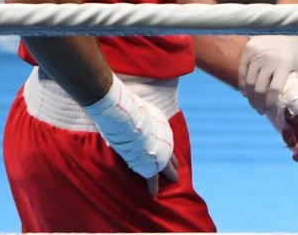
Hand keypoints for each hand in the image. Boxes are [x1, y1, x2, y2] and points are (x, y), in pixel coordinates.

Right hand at [83, 76, 178, 194]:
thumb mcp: (135, 109)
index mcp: (158, 129)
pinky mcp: (148, 164)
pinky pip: (151, 178)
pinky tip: (154, 194)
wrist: (126, 120)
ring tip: (174, 181)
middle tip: (177, 173)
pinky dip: (153, 186)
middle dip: (173, 164)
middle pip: (169, 154)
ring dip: (169, 174)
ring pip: (165, 167)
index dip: (167, 149)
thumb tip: (120, 103)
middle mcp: (160, 140)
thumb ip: (132, 112)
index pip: (165, 141)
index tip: (171, 154)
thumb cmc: (128, 111)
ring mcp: (155, 152)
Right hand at [239, 35, 297, 114]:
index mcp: (285, 63)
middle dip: (259, 104)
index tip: (271, 112)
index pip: (275, 90)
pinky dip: (243, 85)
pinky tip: (247, 93)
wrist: (286, 28)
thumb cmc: (296, 52)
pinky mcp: (248, 50)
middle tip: (261, 111)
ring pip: (249, 83)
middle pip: (260, 89)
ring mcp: (257, 54)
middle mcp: (270, 58)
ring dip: (250, 97)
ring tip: (255, 104)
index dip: (271, 104)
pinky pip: (242, 73)